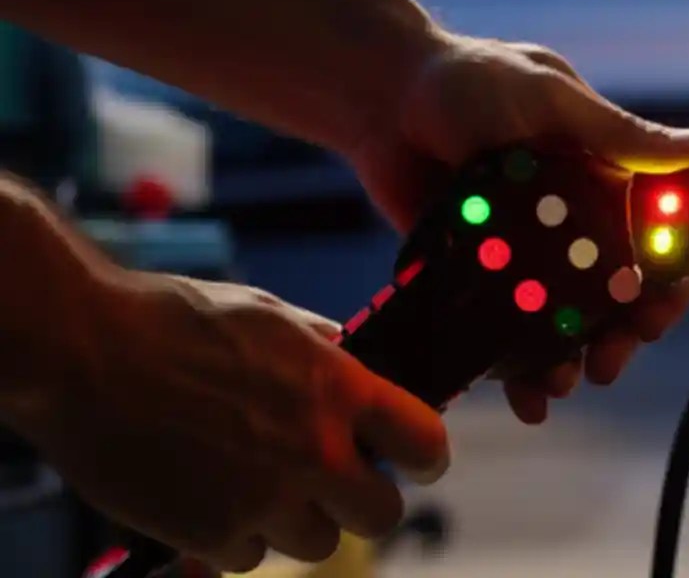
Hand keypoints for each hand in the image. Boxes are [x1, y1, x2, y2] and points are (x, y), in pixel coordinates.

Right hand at [20, 272, 447, 571]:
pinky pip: (249, 556)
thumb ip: (324, 347)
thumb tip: (356, 361)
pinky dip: (237, 536)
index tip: (415, 457)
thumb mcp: (269, 314)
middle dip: (365, 499)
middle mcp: (313, 452)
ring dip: (299, 520)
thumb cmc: (173, 320)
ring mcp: (263, 500)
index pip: (427, 444)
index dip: (426, 455)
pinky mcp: (210, 535)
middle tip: (337, 480)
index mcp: (337, 390)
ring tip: (258, 479)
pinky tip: (211, 493)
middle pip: (382, 514)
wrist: (82, 352)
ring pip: (317, 543)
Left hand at [346, 31, 688, 422]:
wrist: (378, 96)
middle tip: (608, 366)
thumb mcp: (549, 98)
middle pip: (612, 298)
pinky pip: (502, 332)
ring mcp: (522, 257)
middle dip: (619, 339)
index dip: (666, 285)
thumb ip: (617, 133)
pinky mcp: (475, 277)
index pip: (654, 243)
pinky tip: (522, 401)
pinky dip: (514, 372)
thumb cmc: (470, 78)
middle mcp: (571, 225)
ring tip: (556, 386)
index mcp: (602, 182)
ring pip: (560, 325)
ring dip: (569, 363)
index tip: (658, 314)